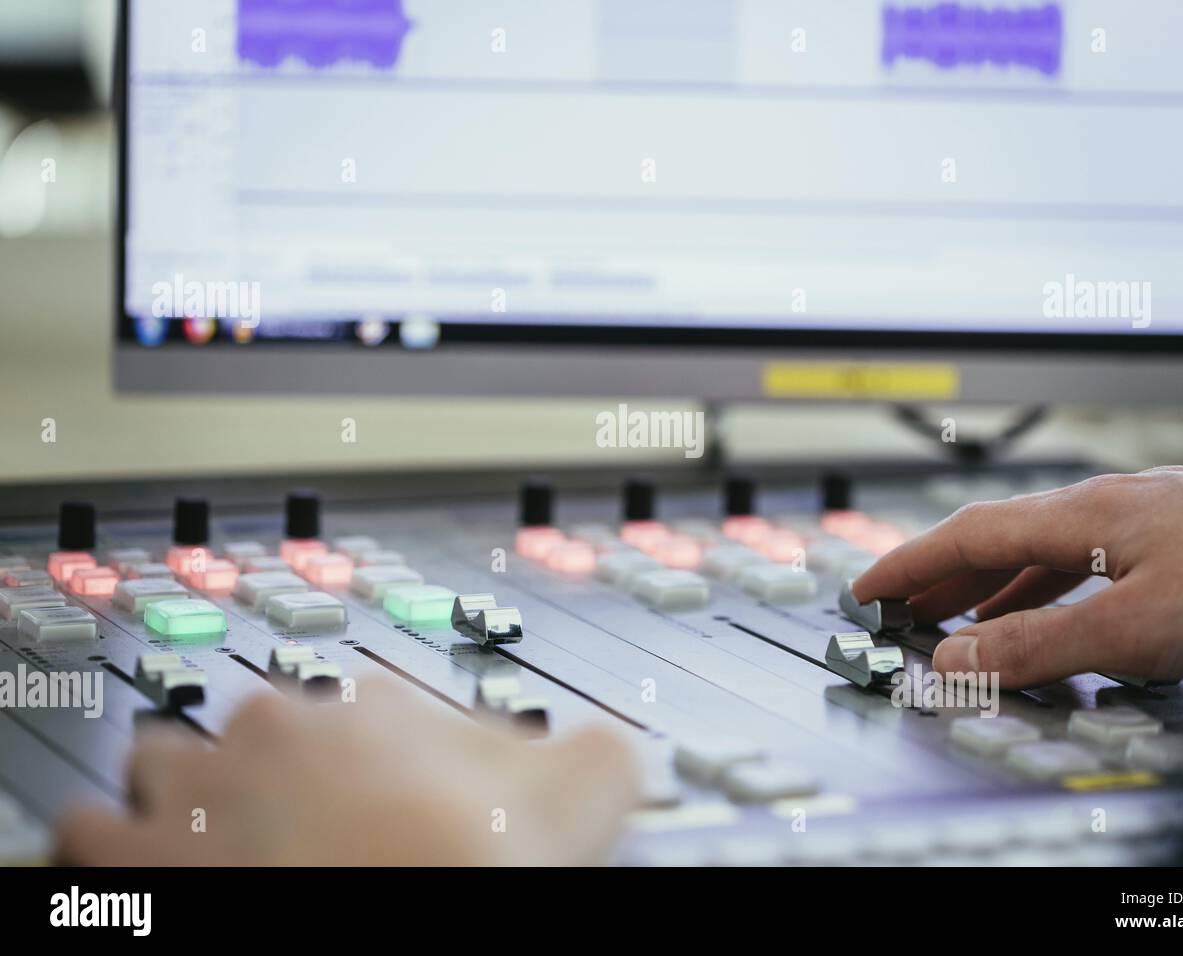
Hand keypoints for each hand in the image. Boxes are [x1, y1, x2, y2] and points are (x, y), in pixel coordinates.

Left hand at [57, 677, 638, 864]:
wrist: (388, 914)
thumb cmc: (456, 873)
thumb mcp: (570, 802)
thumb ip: (598, 753)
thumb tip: (617, 744)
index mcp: (379, 707)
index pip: (380, 702)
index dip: (393, 752)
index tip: (398, 794)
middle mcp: (279, 728)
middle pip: (267, 723)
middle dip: (285, 766)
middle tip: (319, 829)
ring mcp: (198, 788)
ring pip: (168, 760)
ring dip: (187, 797)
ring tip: (223, 842)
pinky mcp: (131, 854)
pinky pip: (93, 829)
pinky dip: (117, 849)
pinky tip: (157, 875)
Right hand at [851, 465, 1182, 687]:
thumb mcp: (1137, 625)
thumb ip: (1040, 643)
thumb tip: (957, 657)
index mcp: (1080, 517)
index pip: (965, 534)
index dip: (909, 563)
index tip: (867, 588)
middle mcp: (1102, 508)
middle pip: (995, 538)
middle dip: (939, 576)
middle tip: (899, 609)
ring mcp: (1137, 518)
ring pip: (1039, 550)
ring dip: (988, 585)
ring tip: (959, 619)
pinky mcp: (1169, 535)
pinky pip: (1079, 560)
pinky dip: (1040, 588)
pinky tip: (1048, 611)